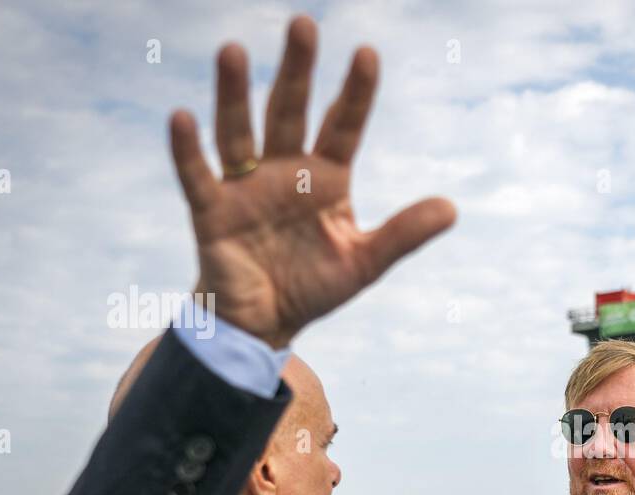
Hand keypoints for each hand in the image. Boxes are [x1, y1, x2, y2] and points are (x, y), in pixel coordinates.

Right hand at [170, 15, 456, 348]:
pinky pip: (197, 175)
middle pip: (290, 112)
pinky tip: (182, 117)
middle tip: (303, 24)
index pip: (343, 126)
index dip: (355, 93)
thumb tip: (452, 209)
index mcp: (325, 179)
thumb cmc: (312, 288)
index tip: (368, 54)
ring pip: (239, 132)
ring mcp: (245, 187)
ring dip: (233, 94)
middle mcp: (284, 171)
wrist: (263, 325)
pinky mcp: (211, 212)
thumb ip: (403, 234)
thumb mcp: (364, 262)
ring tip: (232, 50)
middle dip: (296, 71)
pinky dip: (187, 149)